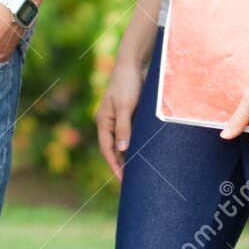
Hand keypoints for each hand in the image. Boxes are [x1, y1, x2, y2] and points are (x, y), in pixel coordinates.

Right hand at [95, 60, 144, 180]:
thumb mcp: (125, 106)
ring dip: (129, 157)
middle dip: (120, 165)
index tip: (123, 181)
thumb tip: (121, 149)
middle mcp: (109, 122)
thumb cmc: (127, 84)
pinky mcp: (130, 115)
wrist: (133, 64)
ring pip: (123, 143)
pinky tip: (144, 154)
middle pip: (114, 149)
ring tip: (138, 173)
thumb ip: (123, 127)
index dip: (114, 166)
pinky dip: (135, 146)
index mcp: (104, 121)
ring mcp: (119, 119)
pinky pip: (131, 135)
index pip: (107, 149)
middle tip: (131, 183)